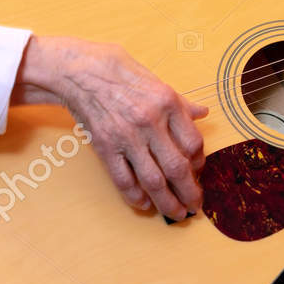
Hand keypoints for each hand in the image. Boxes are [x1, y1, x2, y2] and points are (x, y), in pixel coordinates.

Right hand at [16, 36, 205, 220]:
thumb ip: (181, 103)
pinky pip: (123, 179)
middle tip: (194, 206)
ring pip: (153, 180)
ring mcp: (126, 136)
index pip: (193, 143)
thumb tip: (202, 113)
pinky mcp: (105, 147)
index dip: (200, 163)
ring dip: (167, 202)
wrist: (80, 70)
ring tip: (175, 212)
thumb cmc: (119, 72)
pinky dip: (135, 196)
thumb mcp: (157, 81)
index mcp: (168, 103)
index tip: (198, 172)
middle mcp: (150, 121)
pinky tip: (144, 204)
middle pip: (177, 168)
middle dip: (189, 192)